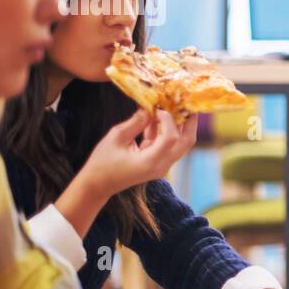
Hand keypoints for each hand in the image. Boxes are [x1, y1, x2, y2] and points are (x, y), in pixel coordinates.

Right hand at [80, 108, 197, 198]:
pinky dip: (164, 130)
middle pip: (186, 142)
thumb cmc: (103, 162)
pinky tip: (155, 117)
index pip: (171, 137)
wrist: (98, 184)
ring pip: (180, 143)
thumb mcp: (117, 137)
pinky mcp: (158, 162)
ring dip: (179, 124)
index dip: (168, 119)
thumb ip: (136, 122)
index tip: (158, 108)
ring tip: (173, 106)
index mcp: (151, 161)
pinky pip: (168, 144)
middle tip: (187, 103)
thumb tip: (150, 107)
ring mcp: (162, 165)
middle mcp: (162, 165)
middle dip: (189, 121)